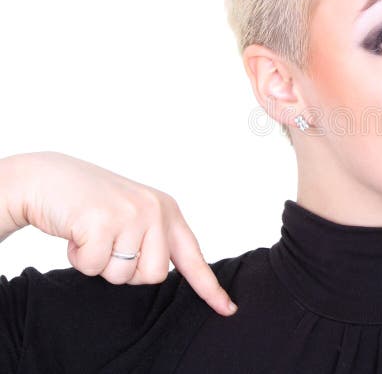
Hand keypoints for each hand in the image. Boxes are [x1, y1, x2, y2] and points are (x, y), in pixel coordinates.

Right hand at [5, 151, 236, 315]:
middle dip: (125, 270)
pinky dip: (78, 257)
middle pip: (152, 276)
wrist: (46, 178)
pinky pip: (93, 266)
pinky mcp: (103, 221)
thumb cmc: (88, 203)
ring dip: (99, 263)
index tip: (228, 310)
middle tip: (107, 242)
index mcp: (167, 211)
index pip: (193, 257)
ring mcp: (131, 214)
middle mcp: (155, 211)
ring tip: (91, 233)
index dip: (209, 287)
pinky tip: (76, 231)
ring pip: (121, 276)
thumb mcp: (131, 214)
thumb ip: (152, 238)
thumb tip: (161, 272)